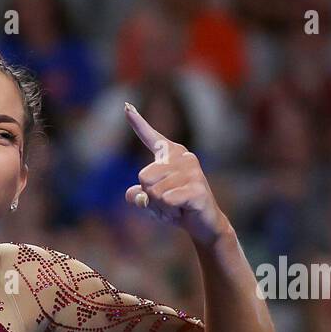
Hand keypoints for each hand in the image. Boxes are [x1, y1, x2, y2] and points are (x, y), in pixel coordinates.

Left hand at [123, 102, 228, 244]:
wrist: (204, 224)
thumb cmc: (177, 208)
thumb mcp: (151, 202)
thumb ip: (137, 196)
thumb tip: (133, 194)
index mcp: (171, 155)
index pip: (151, 138)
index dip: (138, 123)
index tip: (126, 107)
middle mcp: (183, 157)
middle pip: (143, 177)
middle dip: (149, 197)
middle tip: (168, 202)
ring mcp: (192, 171)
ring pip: (154, 192)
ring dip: (160, 207)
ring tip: (176, 207)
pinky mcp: (197, 188)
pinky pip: (167, 201)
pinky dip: (169, 212)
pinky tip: (182, 211)